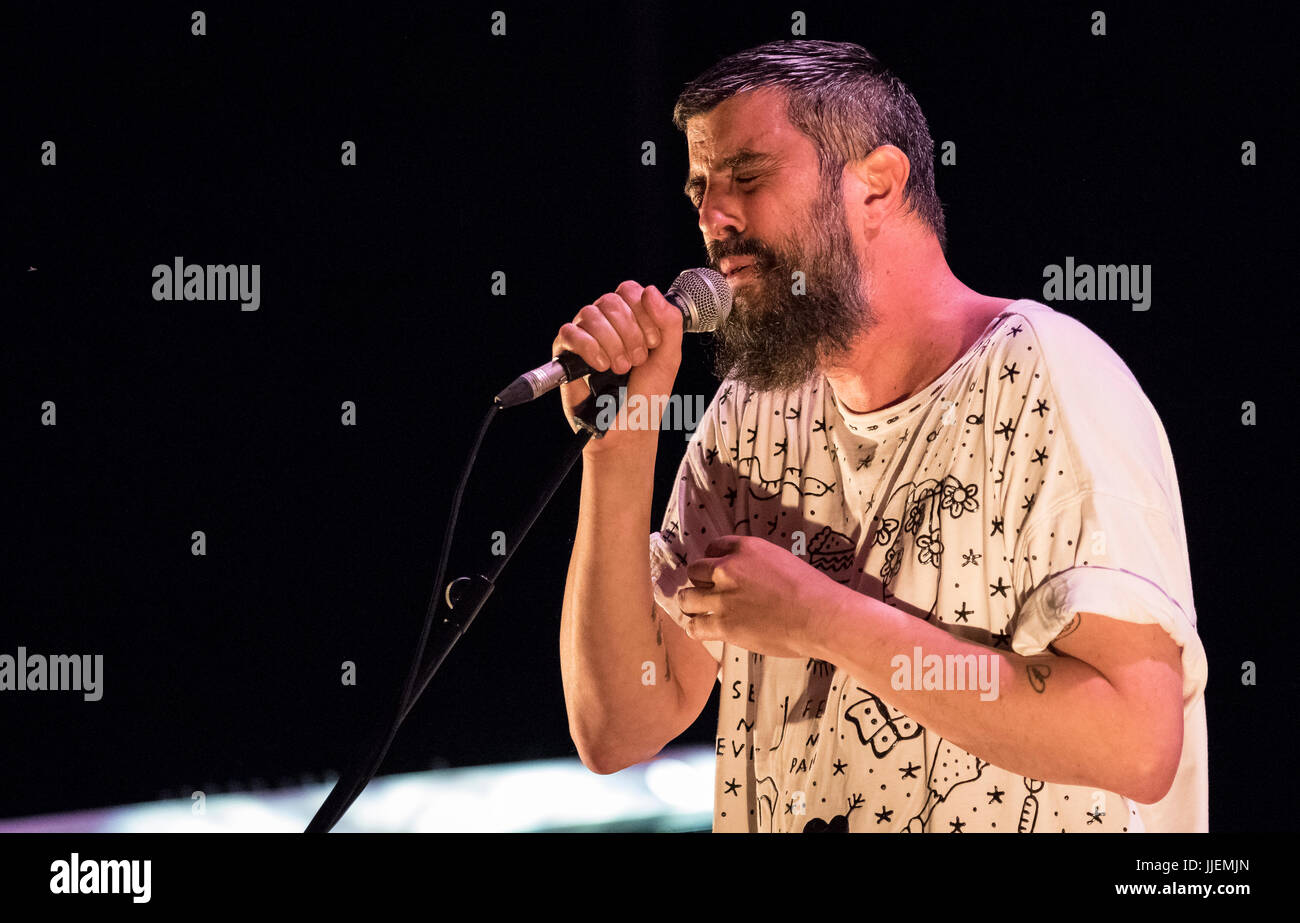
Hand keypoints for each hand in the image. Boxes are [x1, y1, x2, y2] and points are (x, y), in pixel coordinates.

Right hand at [551, 280, 683, 452]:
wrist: (628, 428)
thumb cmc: (647, 397)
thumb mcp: (669, 358)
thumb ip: (669, 323)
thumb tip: (650, 291)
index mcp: (631, 319)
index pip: (630, 291)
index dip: (643, 313)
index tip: (652, 343)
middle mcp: (606, 323)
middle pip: (610, 301)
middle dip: (629, 333)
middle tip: (636, 361)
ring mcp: (585, 336)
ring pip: (590, 314)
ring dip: (611, 343)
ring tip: (619, 368)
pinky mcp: (566, 353)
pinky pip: (569, 333)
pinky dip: (588, 347)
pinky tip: (601, 366)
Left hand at [675, 535, 852, 658]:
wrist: (819, 616)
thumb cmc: (811, 591)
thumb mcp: (781, 561)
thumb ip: (757, 565)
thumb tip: (749, 578)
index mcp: (745, 548)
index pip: (713, 547)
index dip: (712, 562)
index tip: (715, 573)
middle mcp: (728, 568)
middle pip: (695, 571)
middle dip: (701, 582)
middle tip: (710, 594)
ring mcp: (722, 597)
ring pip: (687, 598)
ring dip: (693, 605)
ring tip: (701, 612)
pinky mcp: (723, 625)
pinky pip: (694, 627)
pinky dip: (696, 628)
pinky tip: (704, 630)